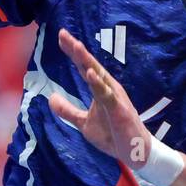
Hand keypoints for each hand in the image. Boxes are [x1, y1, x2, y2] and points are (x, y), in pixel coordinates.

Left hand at [48, 29, 152, 169]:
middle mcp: (108, 88)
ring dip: (87, 60)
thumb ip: (68, 110)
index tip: (61, 36)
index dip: (72, 52)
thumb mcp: (84, 123)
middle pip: (90, 65)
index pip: (84, 67)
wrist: (135, 153)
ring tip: (76, 46)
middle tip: (63, 33)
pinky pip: (107, 95)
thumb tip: (51, 97)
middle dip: (77, 49)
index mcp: (100, 89)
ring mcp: (114, 98)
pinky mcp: (118, 110)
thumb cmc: (113, 135)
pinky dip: (98, 83)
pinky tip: (90, 73)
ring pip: (98, 75)